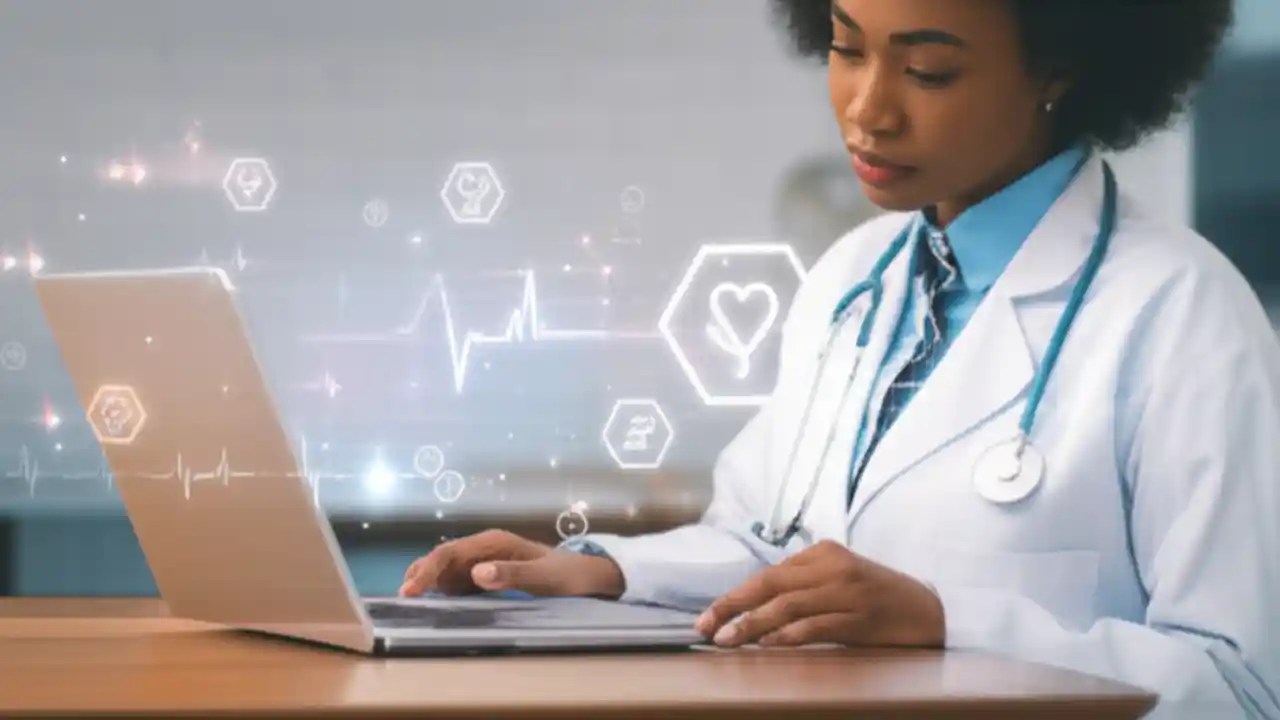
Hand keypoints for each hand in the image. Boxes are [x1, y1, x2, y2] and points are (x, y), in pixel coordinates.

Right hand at [398, 529, 625, 598]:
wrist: (584, 575)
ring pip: (445, 568)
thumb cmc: (565, 574)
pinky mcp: (486, 575)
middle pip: (442, 557)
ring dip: (426, 580)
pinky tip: (430, 602)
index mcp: (493, 542)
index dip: (428, 570)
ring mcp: (483, 561)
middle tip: (405, 598)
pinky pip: (457, 580)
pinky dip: (440, 589)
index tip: (412, 590)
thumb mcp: (544, 577)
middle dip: (421, 574)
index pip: (450, 552)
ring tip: (409, 600)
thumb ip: (512, 574)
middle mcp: (483, 548)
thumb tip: (476, 573)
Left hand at [694, 540, 943, 647]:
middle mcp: (831, 566)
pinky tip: (768, 644)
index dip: (734, 596)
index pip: (768, 575)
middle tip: (705, 627)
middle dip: (732, 606)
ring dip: (752, 624)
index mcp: (822, 553)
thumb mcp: (837, 579)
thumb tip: (753, 606)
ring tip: (728, 641)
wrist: (929, 610)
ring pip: (787, 605)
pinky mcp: (860, 617)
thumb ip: (801, 585)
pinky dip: (789, 634)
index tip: (707, 616)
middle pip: (770, 584)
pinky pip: (816, 625)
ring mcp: (846, 591)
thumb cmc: (877, 597)